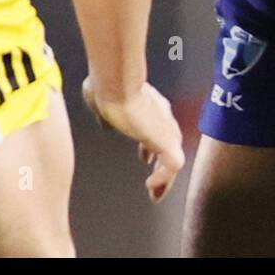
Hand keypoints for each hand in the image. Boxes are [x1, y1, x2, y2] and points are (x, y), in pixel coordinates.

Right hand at [82, 76, 184, 202]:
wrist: (115, 82)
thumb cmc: (106, 85)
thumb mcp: (102, 103)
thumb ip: (106, 115)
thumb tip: (106, 123)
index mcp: (150, 105)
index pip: (157, 128)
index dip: (151, 146)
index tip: (145, 158)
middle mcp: (161, 115)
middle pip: (169, 143)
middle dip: (161, 164)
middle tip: (154, 183)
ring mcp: (165, 128)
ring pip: (173, 157)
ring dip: (165, 177)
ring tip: (155, 193)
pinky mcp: (165, 139)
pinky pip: (173, 165)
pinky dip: (164, 178)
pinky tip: (151, 186)